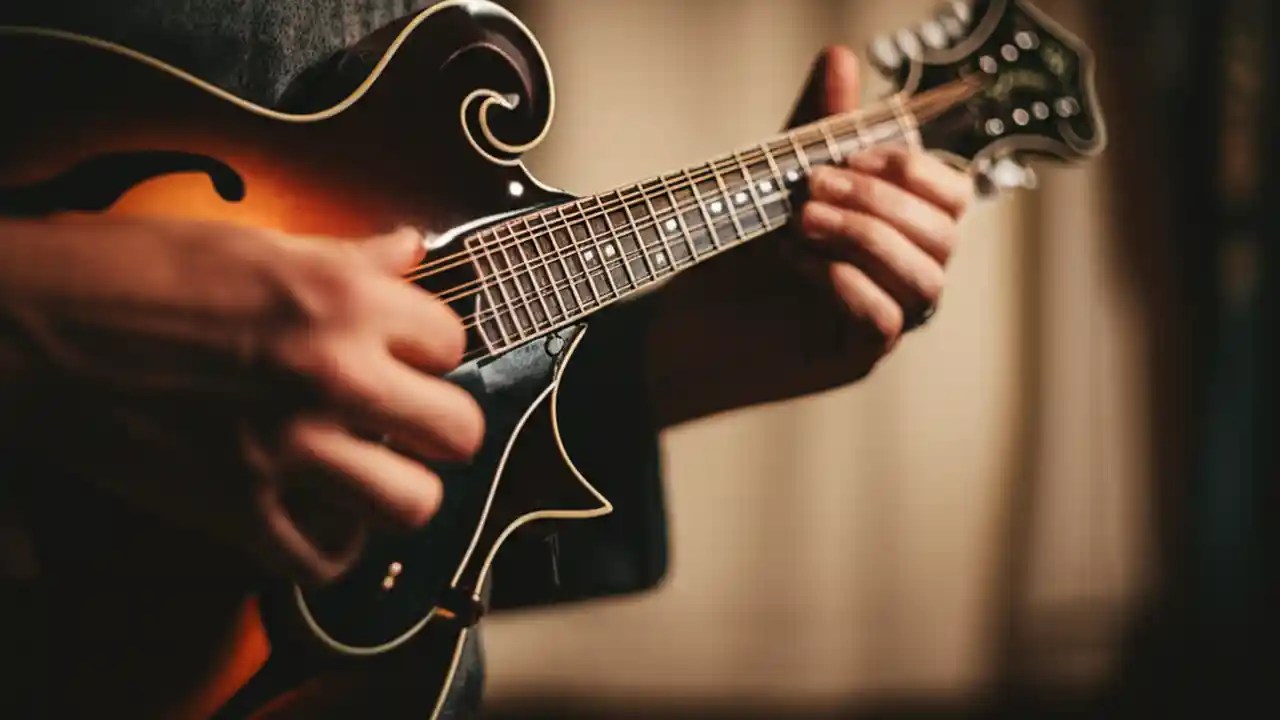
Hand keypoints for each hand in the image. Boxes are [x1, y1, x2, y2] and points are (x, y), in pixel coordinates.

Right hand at [0, 218, 483, 583]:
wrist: (32, 323)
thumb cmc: (130, 270)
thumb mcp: (254, 243)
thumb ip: (347, 257)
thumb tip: (407, 248)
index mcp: (341, 299)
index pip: (453, 340)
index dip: (430, 349)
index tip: (408, 355)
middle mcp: (332, 374)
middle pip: (458, 429)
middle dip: (439, 425)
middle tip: (408, 421)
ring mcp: (289, 448)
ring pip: (413, 504)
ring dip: (400, 491)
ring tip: (374, 472)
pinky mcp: (238, 506)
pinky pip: (324, 560)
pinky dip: (331, 549)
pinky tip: (320, 517)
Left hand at [646, 46, 972, 425]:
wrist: (679, 327)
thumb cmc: (735, 258)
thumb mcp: (774, 180)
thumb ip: (814, 127)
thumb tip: (840, 58)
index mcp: (896, 229)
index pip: (950, 194)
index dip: (909, 169)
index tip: (844, 156)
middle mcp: (900, 274)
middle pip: (945, 234)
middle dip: (878, 200)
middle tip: (809, 189)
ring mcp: (883, 319)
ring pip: (926, 279)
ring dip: (864, 238)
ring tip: (801, 223)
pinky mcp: (854, 357)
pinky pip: (886, 323)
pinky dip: (851, 286)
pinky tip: (805, 266)